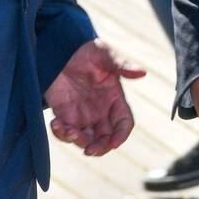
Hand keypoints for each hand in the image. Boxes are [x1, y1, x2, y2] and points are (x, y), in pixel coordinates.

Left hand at [45, 39, 145, 154]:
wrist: (59, 48)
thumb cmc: (86, 51)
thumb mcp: (104, 56)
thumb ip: (122, 66)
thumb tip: (142, 72)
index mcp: (114, 99)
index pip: (123, 123)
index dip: (121, 135)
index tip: (113, 143)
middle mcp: (100, 111)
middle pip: (105, 138)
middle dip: (99, 147)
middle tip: (89, 149)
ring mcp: (82, 115)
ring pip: (86, 140)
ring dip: (78, 142)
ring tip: (68, 131)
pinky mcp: (64, 115)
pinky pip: (65, 132)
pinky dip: (61, 134)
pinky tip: (55, 124)